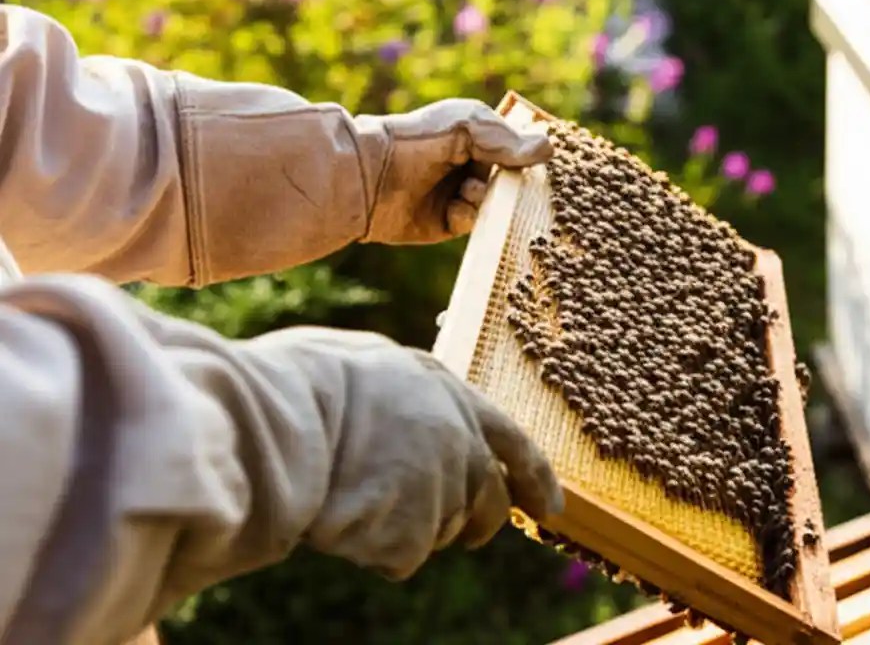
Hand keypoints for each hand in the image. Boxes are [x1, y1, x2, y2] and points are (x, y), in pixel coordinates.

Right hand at [247, 327, 562, 579]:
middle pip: (488, 502)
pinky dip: (372, 547)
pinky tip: (340, 520)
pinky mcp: (414, 530)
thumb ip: (403, 393)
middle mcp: (457, 438)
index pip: (513, 441)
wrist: (269, 416)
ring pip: (441, 530)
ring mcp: (440, 484)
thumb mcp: (366, 363)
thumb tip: (407, 414)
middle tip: (467, 538)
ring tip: (356, 499)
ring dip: (408, 527)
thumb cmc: (298, 382)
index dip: (536, 477)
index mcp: (446, 391)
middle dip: (480, 525)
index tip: (551, 508)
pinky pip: (400, 555)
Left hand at [359, 99, 551, 244]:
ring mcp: (458, 194)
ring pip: (495, 203)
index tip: (540, 161)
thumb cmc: (419, 139)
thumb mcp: (468, 126)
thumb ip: (508, 139)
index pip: (513, 146)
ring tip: (468, 189)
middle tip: (514, 181)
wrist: (372, 175)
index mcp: (473, 135)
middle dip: (512, 181)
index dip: (526, 154)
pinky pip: (474, 222)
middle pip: (510, 178)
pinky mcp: (447, 223)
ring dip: (487, 196)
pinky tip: (455, 208)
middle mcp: (467, 164)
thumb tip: (549, 149)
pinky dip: (469, 215)